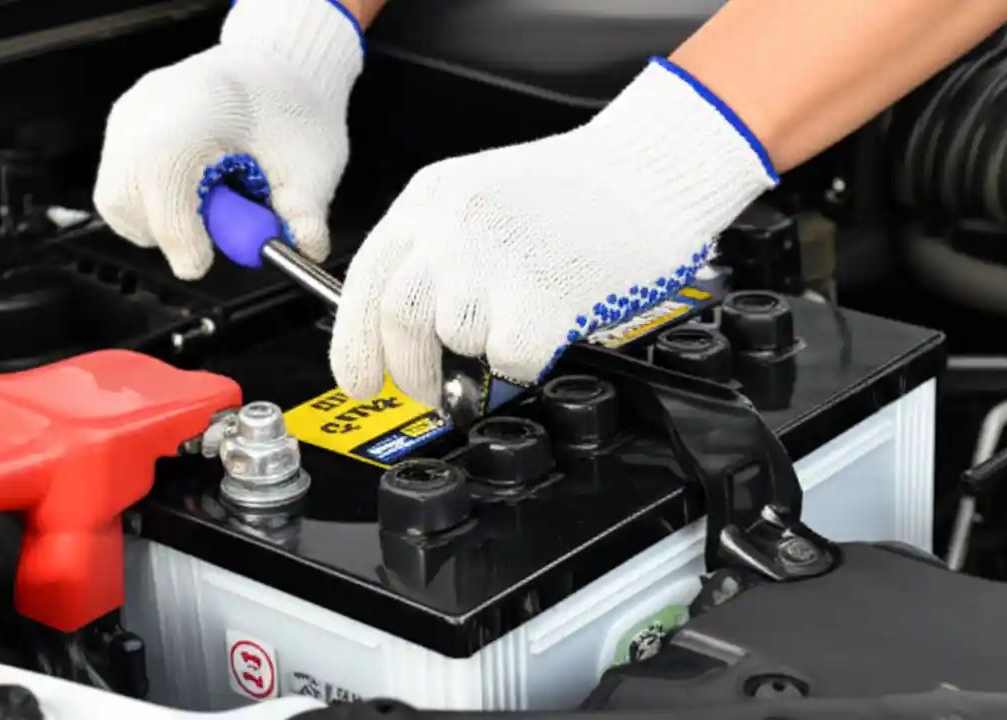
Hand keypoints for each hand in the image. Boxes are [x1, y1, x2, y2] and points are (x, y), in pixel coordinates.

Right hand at [93, 0, 362, 279]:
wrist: (275, 70)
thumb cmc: (291, 108)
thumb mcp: (314, 162)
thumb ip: (304, 212)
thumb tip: (301, 246)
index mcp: (202, 105)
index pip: (164, 174)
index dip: (180, 232)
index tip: (202, 262)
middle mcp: (151, 108)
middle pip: (126, 194)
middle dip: (169, 231)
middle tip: (211, 232)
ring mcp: (129, 118)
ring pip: (117, 199)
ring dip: (159, 223)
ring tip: (205, 204)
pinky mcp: (121, 130)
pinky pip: (119, 188)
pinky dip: (151, 208)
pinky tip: (188, 193)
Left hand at [330, 59, 778, 406]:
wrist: (650, 168)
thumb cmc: (577, 190)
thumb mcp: (479, 198)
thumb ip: (435, 253)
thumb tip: (402, 334)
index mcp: (430, 198)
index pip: (365, 283)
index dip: (356, 345)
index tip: (360, 382)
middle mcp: (452, 224)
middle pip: (399, 319)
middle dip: (414, 370)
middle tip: (436, 390)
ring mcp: (495, 257)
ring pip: (457, 340)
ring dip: (484, 352)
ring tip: (519, 322)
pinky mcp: (542, 293)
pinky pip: (510, 360)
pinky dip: (528, 360)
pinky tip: (550, 325)